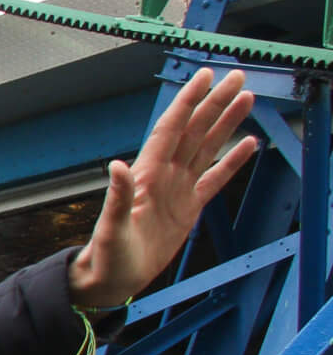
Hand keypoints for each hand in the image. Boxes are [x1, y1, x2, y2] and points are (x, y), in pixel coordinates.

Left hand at [67, 68, 258, 307]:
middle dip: (215, 103)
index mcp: (147, 174)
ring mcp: (179, 189)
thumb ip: (118, 197)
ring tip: (247, 100)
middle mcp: (165, 175)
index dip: (188, 101)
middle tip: (238, 77)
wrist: (112, 278)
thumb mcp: (111, 227)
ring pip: (207, 148)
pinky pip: (215, 178)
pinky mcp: (189, 207)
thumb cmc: (107, 254)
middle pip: (195, 130)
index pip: (171, 128)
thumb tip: (117, 166)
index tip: (204, 76)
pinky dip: (232, 161)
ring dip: (226, 124)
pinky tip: (248, 144)